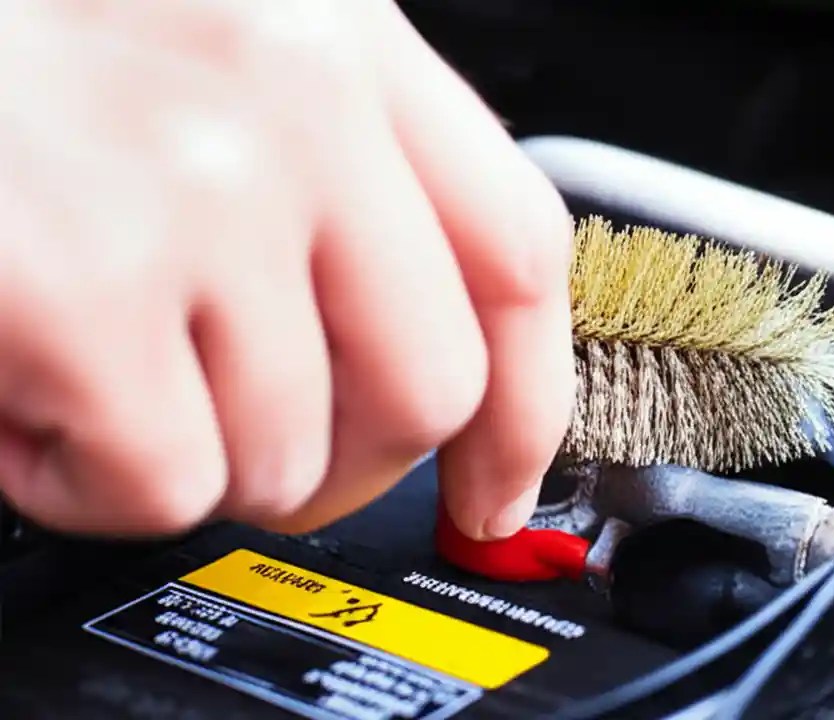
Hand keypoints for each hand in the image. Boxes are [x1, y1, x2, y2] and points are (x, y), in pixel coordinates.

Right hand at [0, 0, 574, 541]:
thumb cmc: (18, 37)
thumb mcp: (214, 43)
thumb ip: (332, 169)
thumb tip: (399, 333)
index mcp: (340, 35)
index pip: (516, 250)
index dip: (530, 398)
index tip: (500, 478)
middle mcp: (294, 97)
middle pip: (430, 383)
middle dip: (350, 463)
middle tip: (265, 456)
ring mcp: (197, 185)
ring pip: (286, 452)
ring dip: (186, 454)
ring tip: (89, 373)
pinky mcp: (84, 280)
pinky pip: (162, 484)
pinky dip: (85, 478)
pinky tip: (25, 395)